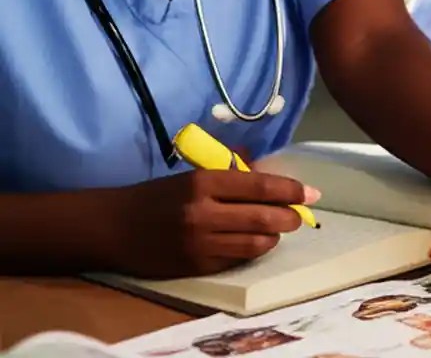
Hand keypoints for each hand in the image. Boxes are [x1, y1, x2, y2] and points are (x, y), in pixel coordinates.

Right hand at [102, 170, 319, 277]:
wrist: (113, 227)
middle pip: (265, 218)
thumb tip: (268, 170)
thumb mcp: (191, 174)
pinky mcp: (196, 265)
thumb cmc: (157, 196)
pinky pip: (238, 259)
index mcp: (203, 182)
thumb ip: (230, 172)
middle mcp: (203, 213)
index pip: (261, 187)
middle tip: (299, 215)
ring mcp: (199, 242)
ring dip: (276, 237)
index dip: (292, 191)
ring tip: (279, 230)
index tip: (311, 194)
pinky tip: (256, 243)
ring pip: (257, 243)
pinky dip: (254, 251)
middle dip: (291, 217)